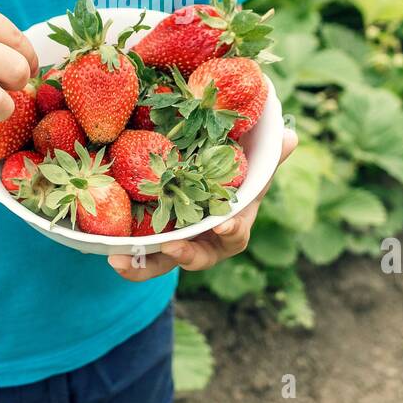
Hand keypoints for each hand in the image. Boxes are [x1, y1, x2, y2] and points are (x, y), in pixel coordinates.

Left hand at [107, 127, 298, 280]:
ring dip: (144, 266)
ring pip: (163, 262)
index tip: (224, 224)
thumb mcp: (250, 166)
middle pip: (197, 256)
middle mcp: (205, 241)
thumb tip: (291, 136)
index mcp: (231, 224)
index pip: (235, 233)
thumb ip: (269, 155)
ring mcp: (179, 244)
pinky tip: (112, 255)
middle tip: (171, 247)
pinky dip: (129, 260)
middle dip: (184, 255)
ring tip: (122, 261)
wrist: (202, 182)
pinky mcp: (154, 242)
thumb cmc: (232, 177)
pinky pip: (142, 256)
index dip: (232, 230)